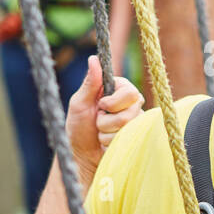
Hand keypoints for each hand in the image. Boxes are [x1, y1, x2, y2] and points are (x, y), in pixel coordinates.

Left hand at [65, 55, 144, 179]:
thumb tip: (93, 58)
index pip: (130, 92)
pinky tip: (106, 143)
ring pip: (128, 126)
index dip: (114, 102)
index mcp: (118, 90)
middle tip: (98, 120)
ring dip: (107, 132)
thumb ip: (89, 83)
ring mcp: (135, 121)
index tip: (101, 105)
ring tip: (99, 132)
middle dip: (108, 120)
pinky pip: (127, 140)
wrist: (81, 155)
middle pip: (131, 111)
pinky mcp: (135, 137)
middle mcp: (130, 104)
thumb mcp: (79, 103)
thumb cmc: (78, 127)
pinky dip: (110, 142)